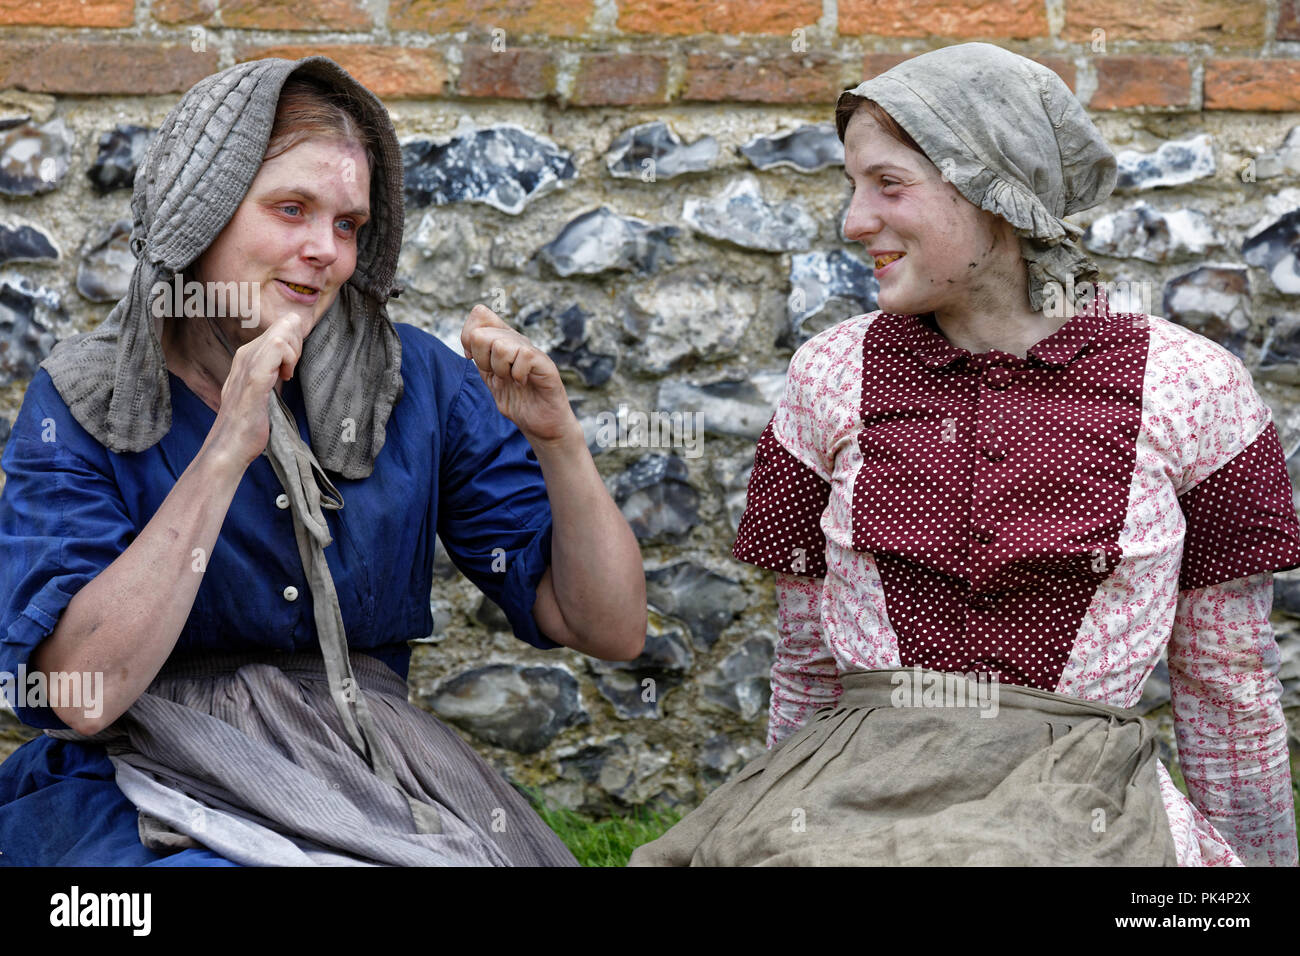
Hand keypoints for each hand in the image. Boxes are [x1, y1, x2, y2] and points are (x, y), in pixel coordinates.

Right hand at [205, 313, 307, 470]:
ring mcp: (247, 364)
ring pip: (281, 333)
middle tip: (292, 370)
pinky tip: (286, 377)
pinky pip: (278, 347)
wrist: (230, 445)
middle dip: (298, 344)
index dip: (294, 342)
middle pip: (282, 326)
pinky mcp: (254, 377)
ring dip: (295, 352)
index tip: (291, 366)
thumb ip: (272, 372)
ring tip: (288, 374)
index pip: (279, 329)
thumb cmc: (248, 422)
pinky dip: (289, 359)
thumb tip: (289, 363)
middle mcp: (244, 355)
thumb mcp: (263, 390)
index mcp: (246, 357)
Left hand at [460, 305, 579, 446]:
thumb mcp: (490, 377)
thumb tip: (470, 337)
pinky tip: (522, 383)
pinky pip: (523, 356)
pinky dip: (517, 375)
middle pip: (482, 334)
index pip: (480, 314)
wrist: (540, 424)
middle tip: (497, 375)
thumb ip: (480, 357)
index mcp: (502, 339)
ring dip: (500, 369)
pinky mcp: (545, 363)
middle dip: (482, 360)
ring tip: (511, 379)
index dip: (468, 336)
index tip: (474, 359)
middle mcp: (517, 340)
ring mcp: (531, 351)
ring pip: (501, 345)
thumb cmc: (518, 401)